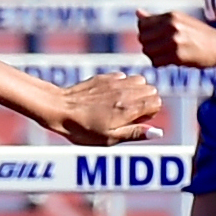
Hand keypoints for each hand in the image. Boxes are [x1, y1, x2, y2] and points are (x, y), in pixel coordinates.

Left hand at [46, 72, 162, 146]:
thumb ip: (135, 133)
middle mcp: (124, 92)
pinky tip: (108, 96)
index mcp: (127, 109)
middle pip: (152, 90)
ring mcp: (114, 82)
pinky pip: (123, 76)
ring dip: (136, 91)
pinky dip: (122, 85)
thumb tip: (158, 132)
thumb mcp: (108, 138)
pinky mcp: (104, 77)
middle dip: (145, 101)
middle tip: (127, 114)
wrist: (58, 109)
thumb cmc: (82, 129)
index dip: (150, 113)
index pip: (157, 102)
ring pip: (140, 80)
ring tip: (120, 104)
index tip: (136, 121)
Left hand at [137, 9, 215, 68]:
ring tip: (165, 55)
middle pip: (142, 38)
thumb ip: (157, 18)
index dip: (146, 33)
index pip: (142, 24)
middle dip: (148, 45)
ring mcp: (174, 41)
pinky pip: (156, 62)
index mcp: (171, 15)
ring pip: (147, 51)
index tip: (155, 38)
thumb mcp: (180, 20)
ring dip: (153, 56)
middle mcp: (171, 26)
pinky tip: (169, 61)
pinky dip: (160, 64)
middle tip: (160, 49)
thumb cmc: (200, 33)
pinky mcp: (178, 56)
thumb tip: (137, 12)